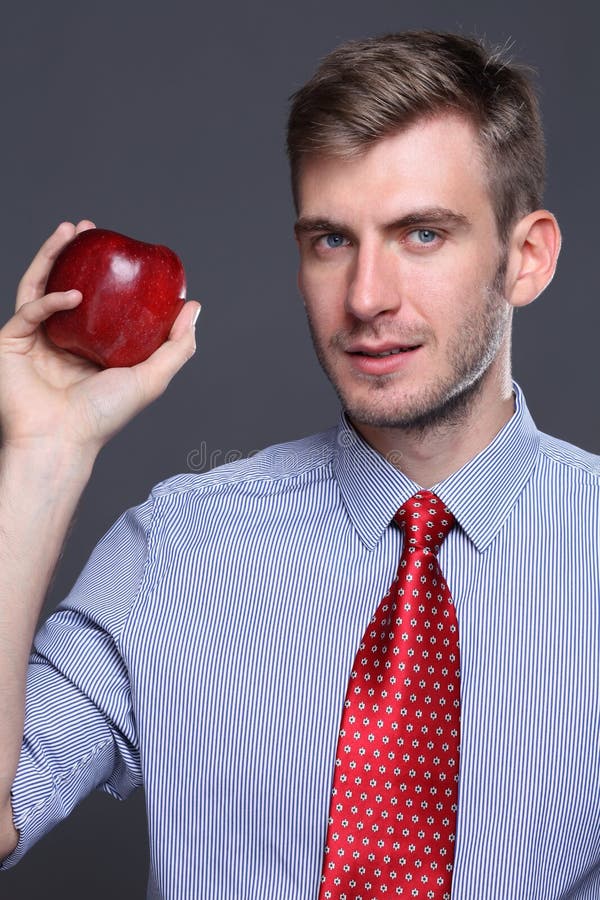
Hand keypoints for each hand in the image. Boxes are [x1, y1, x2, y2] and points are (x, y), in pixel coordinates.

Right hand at [0, 221, 199, 458]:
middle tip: (89, 227)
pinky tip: (71, 292)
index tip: (122, 250)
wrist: (61, 439)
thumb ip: (177, 345)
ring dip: (53, 254)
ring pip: (40, 285)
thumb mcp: (152, 377)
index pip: (98, 302)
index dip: (107, 274)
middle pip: (64, 284)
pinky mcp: (11, 341)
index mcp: (89, 348)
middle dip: (74, 252)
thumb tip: (194, 307)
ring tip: (70, 230)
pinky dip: (50, 298)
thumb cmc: (104, 416)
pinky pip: (30, 309)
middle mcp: (61, 340)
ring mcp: (35, 339)